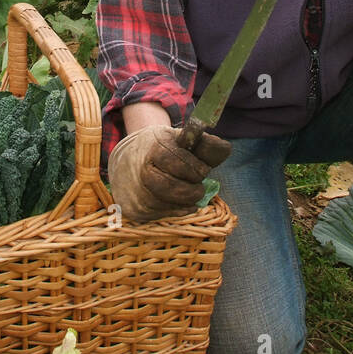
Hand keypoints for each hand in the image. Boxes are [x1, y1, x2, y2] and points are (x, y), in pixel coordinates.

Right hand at [108, 124, 230, 223]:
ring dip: (187, 201)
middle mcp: (139, 169)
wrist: (127, 160)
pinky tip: (182, 202)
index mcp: (152, 146)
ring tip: (193, 194)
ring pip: (167, 203)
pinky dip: (178, 209)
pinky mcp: (136, 210)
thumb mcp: (180, 139)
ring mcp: (135, 191)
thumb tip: (226, 148)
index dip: (195, 168)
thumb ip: (204, 145)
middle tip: (200, 188)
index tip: (205, 170)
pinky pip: (162, 214)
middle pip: (169, 186)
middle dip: (192, 189)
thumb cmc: (162, 148)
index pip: (175, 160)